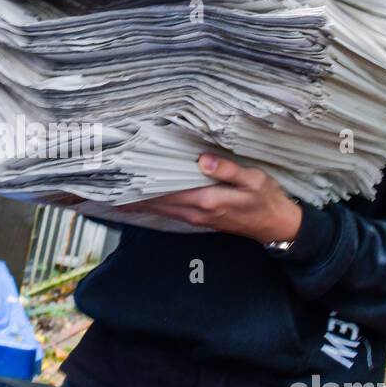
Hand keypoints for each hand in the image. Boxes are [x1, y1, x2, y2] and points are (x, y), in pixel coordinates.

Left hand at [119, 154, 302, 245]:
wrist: (276, 226)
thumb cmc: (266, 200)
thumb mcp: (254, 179)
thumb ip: (228, 170)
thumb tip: (203, 160)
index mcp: (206, 200)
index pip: (166, 190)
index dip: (143, 183)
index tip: (121, 174)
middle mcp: (196, 211)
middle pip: (157, 201)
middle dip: (133, 192)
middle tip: (108, 180)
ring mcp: (196, 217)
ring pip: (160, 208)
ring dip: (140, 200)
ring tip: (116, 189)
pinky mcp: (198, 218)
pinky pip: (169, 210)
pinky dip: (153, 203)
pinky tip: (142, 197)